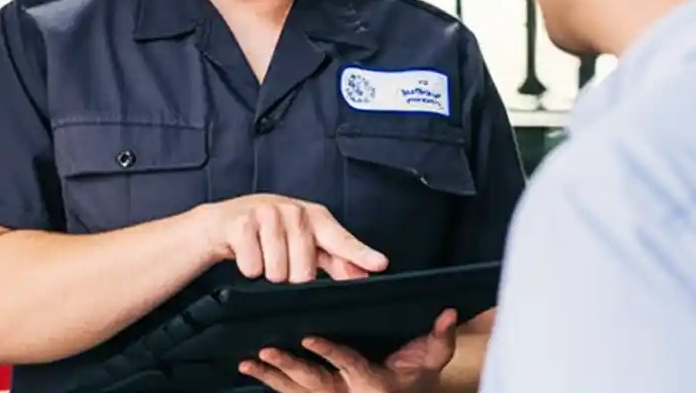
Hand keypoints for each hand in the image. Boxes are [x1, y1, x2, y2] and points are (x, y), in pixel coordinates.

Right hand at [198, 194, 388, 282]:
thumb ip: (335, 260)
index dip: (360, 254)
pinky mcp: (241, 223)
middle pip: (303, 272)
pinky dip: (248, 268)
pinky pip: (252, 267)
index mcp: (314, 217)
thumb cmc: (271, 232)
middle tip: (280, 261)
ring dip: (267, 273)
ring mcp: (267, 214)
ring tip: (263, 256)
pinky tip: (247, 253)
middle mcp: (294, 211)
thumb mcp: (305, 242)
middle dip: (290, 276)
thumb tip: (362, 274)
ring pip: (276, 273)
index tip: (379, 264)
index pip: (341, 239)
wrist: (224, 221)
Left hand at [239, 308, 457, 392]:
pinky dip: (271, 384)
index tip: (308, 338)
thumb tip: (448, 311)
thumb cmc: (417, 379)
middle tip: (264, 351)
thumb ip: (439, 337)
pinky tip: (250, 370)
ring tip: (247, 361)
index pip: (348, 365)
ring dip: (271, 377)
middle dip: (288, 368)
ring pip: (297, 392)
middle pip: (314, 383)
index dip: (329, 353)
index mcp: (373, 383)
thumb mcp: (433, 359)